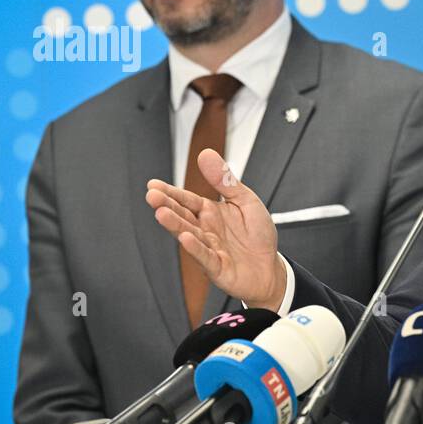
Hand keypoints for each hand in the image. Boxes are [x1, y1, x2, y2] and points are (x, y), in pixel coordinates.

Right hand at [145, 148, 286, 309]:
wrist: (270, 269)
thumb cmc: (258, 236)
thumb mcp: (246, 201)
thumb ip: (225, 181)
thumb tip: (206, 154)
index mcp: (211, 212)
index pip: (187, 200)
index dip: (171, 193)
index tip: (153, 185)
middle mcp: (206, 230)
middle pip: (183, 216)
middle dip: (167, 206)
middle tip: (152, 196)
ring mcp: (209, 249)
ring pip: (189, 235)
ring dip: (175, 225)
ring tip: (161, 214)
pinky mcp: (217, 267)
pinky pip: (205, 257)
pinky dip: (195, 248)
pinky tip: (186, 238)